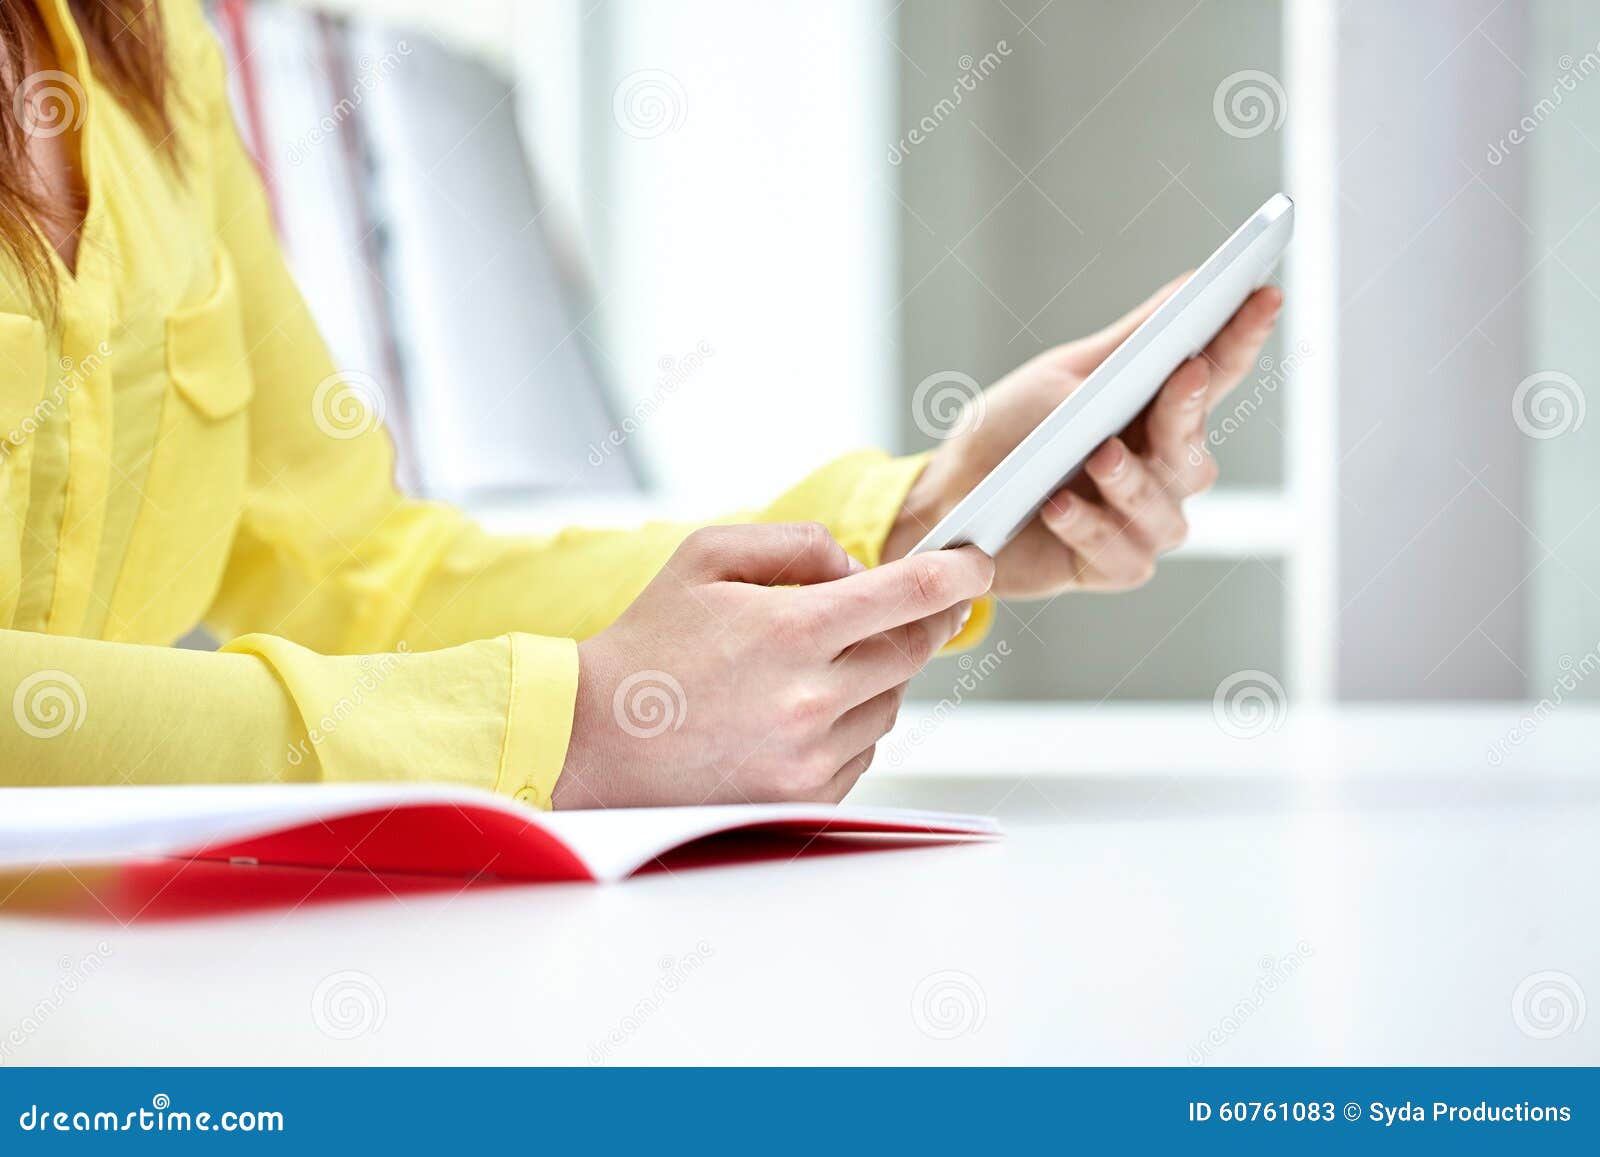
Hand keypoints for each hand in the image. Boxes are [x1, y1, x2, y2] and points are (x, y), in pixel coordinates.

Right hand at [552, 523, 993, 807]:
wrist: (592, 741)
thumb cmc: (646, 645)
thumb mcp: (705, 557)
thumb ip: (795, 544)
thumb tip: (857, 568)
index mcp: (792, 630)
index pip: (909, 594)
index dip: (957, 573)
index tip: (976, 564)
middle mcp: (811, 698)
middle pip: (912, 651)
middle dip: (923, 621)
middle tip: (920, 604)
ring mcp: (810, 756)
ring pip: (890, 703)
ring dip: (875, 676)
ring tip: (814, 665)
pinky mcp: (803, 798)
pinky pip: (862, 750)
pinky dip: (849, 724)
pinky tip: (796, 712)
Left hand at [882, 278, 1282, 598]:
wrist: (952, 496)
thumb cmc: (1011, 433)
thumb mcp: (1065, 376)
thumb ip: (1133, 341)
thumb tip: (1195, 282)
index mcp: (1157, 416)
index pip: (1215, 375)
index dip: (1244, 337)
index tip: (1265, 295)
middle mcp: (1163, 473)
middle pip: (1196, 451)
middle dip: (1189, 414)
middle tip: (1182, 377)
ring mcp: (1142, 524)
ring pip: (1164, 512)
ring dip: (1131, 482)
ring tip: (1098, 457)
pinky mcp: (1112, 567)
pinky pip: (1121, 555)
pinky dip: (1089, 529)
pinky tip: (1058, 506)